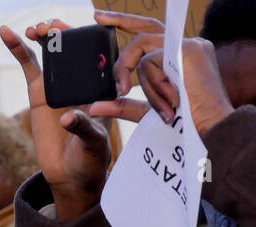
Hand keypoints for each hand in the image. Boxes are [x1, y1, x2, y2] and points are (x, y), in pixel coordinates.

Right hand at [0, 20, 115, 220]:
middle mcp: (81, 79)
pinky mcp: (39, 92)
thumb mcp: (94, 143)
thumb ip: (83, 128)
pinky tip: (6, 33)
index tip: (82, 27)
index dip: (89, 36)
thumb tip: (67, 119)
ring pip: (50, 51)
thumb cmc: (91, 158)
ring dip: (42, 35)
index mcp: (103, 85)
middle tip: (52, 27)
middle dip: (63, 32)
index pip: (99, 53)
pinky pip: (28, 66)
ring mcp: (59, 83)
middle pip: (72, 46)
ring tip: (34, 29)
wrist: (71, 174)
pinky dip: (17, 48)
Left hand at [87, 11, 234, 137]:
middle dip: (119, 21)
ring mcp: (188, 45)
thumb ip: (124, 106)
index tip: (102, 18)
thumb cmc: (185, 122)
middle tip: (98, 17)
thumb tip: (95, 107)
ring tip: (160, 105)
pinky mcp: (186, 50)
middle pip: (146, 28)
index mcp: (180, 56)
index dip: (127, 23)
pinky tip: (169, 100)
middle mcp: (186, 45)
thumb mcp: (148, 112)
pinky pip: (149, 64)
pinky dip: (152, 86)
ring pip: (143, 51)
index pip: (151, 33)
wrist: (212, 128)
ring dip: (141, 82)